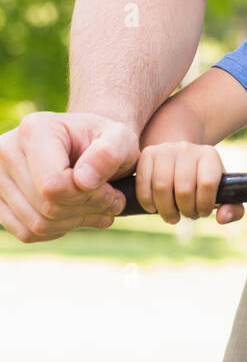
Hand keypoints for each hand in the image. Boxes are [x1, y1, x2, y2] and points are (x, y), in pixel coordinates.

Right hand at [0, 111, 139, 241]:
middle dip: (86, 211)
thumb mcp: (120, 139)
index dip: (88, 197)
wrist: (86, 146)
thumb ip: (110, 153)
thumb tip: (84, 180)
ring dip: (74, 223)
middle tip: (111, 203)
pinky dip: (56, 230)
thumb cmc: (104, 142)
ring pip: (36, 224)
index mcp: (34, 130)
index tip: (112, 192)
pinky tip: (76, 214)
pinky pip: (26, 232)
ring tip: (98, 209)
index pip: (53, 185)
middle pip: (46, 207)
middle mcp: (6, 150)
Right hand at [134, 142, 243, 224]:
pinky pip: (143, 183)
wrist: (178, 156)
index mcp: (209, 155)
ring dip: (166, 210)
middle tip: (186, 214)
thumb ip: (233, 208)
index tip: (202, 212)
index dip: (204, 205)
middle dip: (185, 211)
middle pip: (183, 189)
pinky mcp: (147, 153)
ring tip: (172, 215)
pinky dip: (147, 201)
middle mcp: (187, 148)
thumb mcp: (222, 191)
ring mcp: (166, 149)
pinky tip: (153, 207)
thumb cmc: (202, 180)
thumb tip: (222, 217)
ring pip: (161, 188)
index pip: (208, 184)